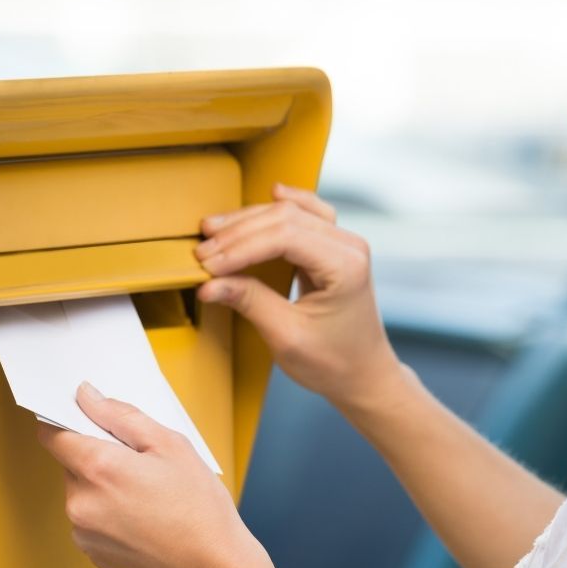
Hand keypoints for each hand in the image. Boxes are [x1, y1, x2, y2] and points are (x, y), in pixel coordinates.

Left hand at [37, 383, 266, 567]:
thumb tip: (88, 397)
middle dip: (101, 454)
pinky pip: (93, 519)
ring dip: (107, 484)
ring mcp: (84, 533)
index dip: (68, 420)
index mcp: (98, 469)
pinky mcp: (93, 555)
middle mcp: (80, 502)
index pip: (54, 434)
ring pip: (85, 491)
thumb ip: (123, 417)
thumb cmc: (199, 508)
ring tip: (152, 493)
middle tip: (146, 460)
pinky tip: (148, 516)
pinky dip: (112, 511)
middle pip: (73, 463)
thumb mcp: (171, 445)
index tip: (89, 417)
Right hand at [195, 183, 405, 412]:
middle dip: (239, 233)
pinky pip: (309, 214)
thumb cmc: (334, 362)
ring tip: (213, 230)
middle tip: (202, 251)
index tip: (208, 264)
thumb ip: (249, 302)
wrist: (364, 374)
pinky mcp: (335, 247)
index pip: (285, 238)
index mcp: (345, 266)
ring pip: (293, 211)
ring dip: (251, 219)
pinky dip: (284, 206)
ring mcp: (345, 244)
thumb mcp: (286, 337)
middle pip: (286, 218)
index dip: (241, 247)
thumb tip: (209, 284)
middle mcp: (350, 247)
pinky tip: (270, 193)